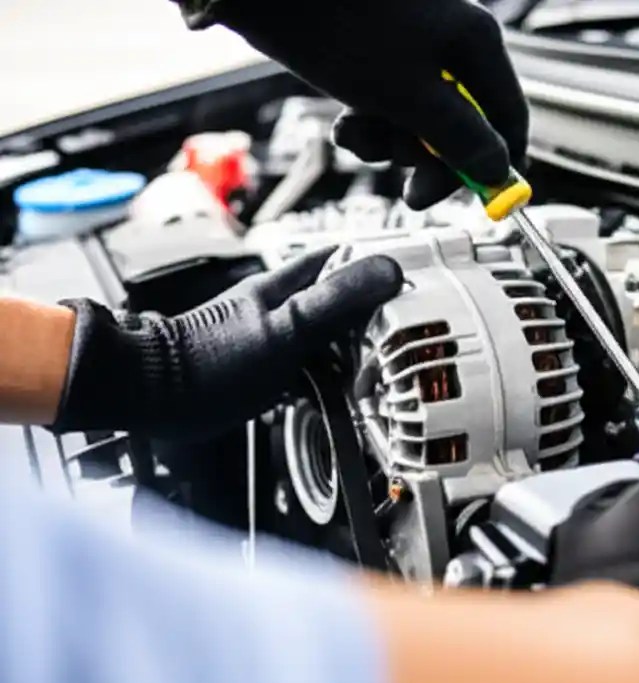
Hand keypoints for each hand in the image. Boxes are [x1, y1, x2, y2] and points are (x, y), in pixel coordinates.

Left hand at [52, 247, 401, 438]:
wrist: (154, 397)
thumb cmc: (209, 363)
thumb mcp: (286, 329)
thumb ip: (337, 300)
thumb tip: (389, 269)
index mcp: (289, 284)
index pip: (347, 259)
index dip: (381, 267)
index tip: (413, 287)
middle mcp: (284, 305)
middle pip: (344, 300)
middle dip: (375, 316)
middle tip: (403, 338)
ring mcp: (276, 336)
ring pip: (331, 336)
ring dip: (355, 353)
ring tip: (379, 371)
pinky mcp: (269, 368)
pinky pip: (313, 367)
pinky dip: (332, 380)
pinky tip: (341, 395)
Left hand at [205, 0, 527, 209]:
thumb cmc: (338, 26)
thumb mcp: (409, 98)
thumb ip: (460, 140)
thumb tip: (497, 172)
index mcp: (475, 45)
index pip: (510, 118)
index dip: (498, 166)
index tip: (481, 202)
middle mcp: (452, 42)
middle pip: (465, 124)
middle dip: (431, 159)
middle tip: (408, 188)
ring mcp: (415, 46)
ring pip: (423, 119)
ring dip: (392, 145)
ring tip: (359, 139)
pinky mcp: (379, 52)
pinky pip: (391, 104)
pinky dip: (371, 124)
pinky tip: (345, 123)